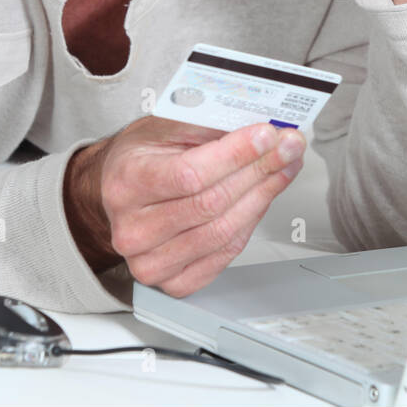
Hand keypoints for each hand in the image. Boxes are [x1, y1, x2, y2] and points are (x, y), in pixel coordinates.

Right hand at [64, 116, 306, 296]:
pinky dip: (250, 225)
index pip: (190, 174)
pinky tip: (260, 199)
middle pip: (211, 204)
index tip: (267, 135)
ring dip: (263, 196)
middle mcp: (132, 228)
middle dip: (260, 171)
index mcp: (126, 182)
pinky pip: (224, 256)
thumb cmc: (141, 157)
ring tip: (283, 169)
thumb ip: (206, 124)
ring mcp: (149, 261)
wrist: (117, 192)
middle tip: (289, 147)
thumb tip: (256, 125)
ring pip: (222, 232)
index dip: (235, 155)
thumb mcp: (163, 126)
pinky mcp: (172, 281)